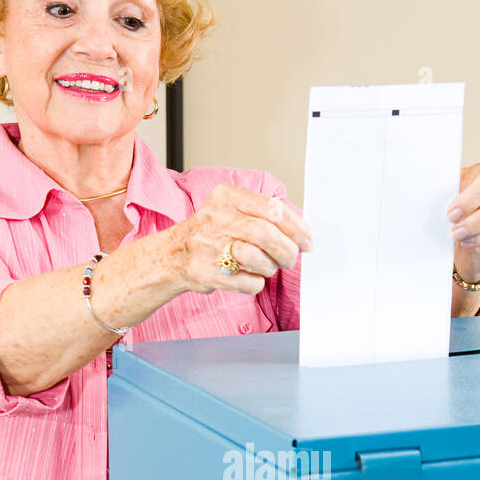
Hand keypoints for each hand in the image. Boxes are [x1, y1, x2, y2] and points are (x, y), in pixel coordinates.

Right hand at [160, 183, 312, 296]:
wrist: (172, 255)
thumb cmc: (210, 233)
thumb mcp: (231, 209)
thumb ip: (264, 215)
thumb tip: (302, 234)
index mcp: (226, 197)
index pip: (273, 209)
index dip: (296, 228)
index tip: (306, 241)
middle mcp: (216, 218)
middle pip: (268, 235)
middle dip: (287, 251)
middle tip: (290, 259)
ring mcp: (210, 247)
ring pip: (261, 260)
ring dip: (270, 268)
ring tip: (264, 267)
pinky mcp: (208, 273)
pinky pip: (250, 283)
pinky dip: (256, 283)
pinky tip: (247, 277)